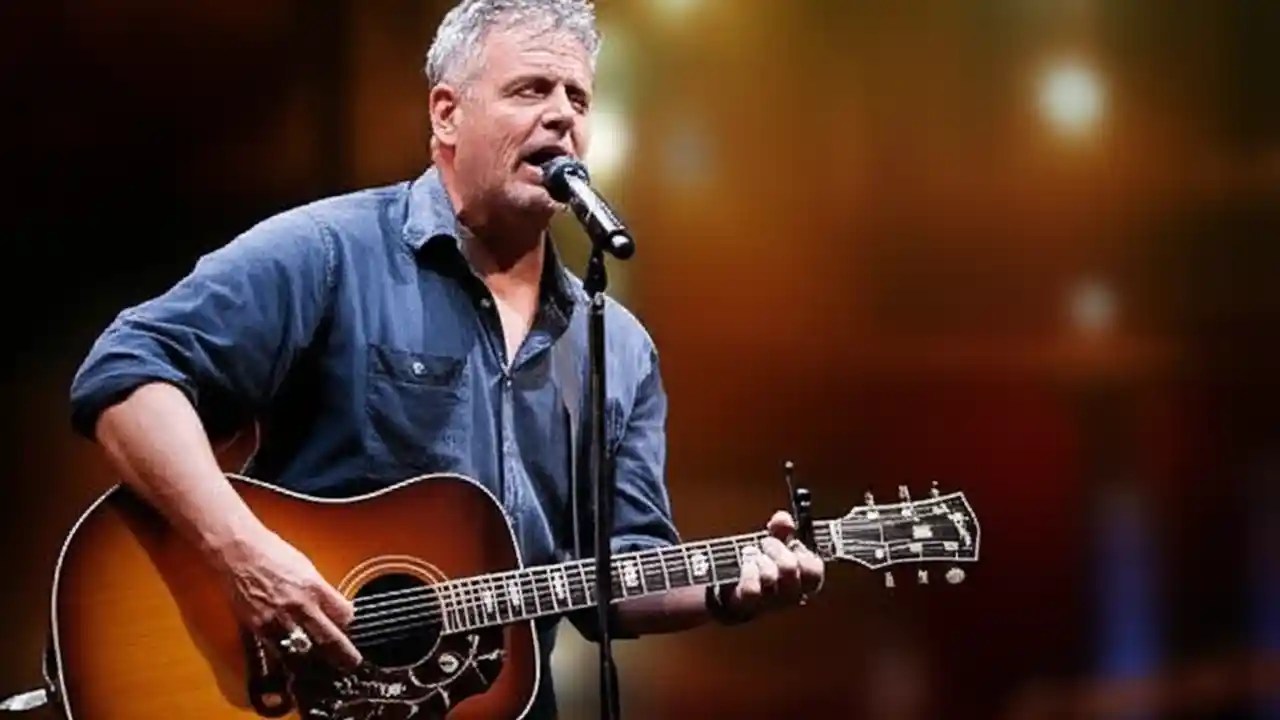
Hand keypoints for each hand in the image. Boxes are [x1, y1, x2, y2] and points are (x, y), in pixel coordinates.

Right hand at [207, 525, 361, 669]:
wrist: (238, 551)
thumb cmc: (271, 553)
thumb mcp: (306, 567)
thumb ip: (320, 590)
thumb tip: (334, 608)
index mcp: (315, 587)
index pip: (344, 615)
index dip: (353, 628)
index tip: (357, 635)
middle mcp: (299, 605)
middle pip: (329, 638)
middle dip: (343, 655)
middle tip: (353, 664)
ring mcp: (277, 619)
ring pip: (302, 651)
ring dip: (316, 664)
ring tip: (326, 673)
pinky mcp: (258, 627)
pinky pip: (276, 650)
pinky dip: (287, 660)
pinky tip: (295, 668)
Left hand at [726, 511, 824, 617]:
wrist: (734, 588)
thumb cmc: (762, 564)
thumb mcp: (776, 542)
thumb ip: (782, 528)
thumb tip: (783, 519)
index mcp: (804, 581)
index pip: (814, 571)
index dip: (802, 552)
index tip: (791, 543)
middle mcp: (790, 595)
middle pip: (789, 568)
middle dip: (774, 547)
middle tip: (765, 543)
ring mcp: (770, 603)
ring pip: (769, 576)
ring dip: (757, 558)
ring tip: (750, 554)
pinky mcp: (749, 606)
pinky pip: (751, 589)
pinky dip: (747, 572)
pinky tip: (745, 566)